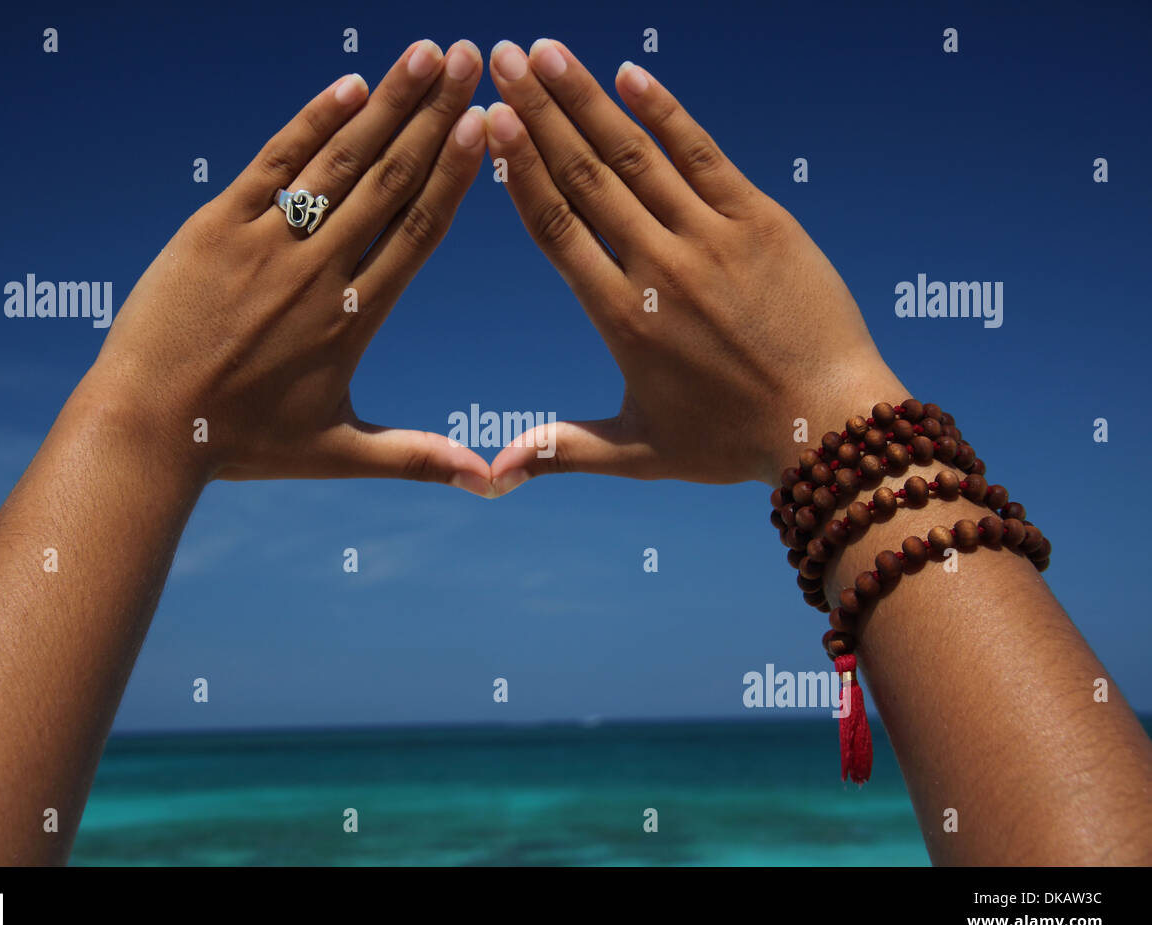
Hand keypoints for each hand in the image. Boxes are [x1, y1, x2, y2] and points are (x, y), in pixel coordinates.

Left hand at [83, 40, 494, 496]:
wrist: (146, 428)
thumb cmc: (243, 445)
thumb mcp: (339, 453)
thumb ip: (418, 457)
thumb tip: (490, 481)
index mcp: (353, 316)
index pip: (418, 230)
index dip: (454, 172)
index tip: (485, 125)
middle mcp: (317, 269)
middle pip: (389, 179)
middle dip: (435, 114)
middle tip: (473, 59)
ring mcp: (265, 242)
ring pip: (338, 160)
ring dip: (386, 102)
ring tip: (426, 54)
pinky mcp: (215, 226)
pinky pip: (273, 162)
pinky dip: (311, 122)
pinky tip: (349, 86)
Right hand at [482, 39, 906, 492]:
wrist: (832, 426)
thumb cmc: (733, 442)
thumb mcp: (640, 451)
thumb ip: (563, 450)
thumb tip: (490, 477)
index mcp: (621, 318)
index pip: (555, 228)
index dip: (518, 170)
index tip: (488, 123)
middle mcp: (658, 269)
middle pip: (585, 177)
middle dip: (538, 113)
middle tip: (503, 61)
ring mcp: (712, 239)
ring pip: (636, 156)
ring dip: (588, 100)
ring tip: (548, 53)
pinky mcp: (761, 220)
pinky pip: (705, 153)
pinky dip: (666, 112)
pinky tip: (631, 74)